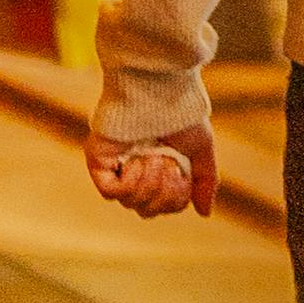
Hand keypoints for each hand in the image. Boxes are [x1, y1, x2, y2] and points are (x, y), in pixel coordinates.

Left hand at [86, 110, 217, 220]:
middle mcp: (134, 172)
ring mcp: (115, 167)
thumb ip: (204, 181)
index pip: (163, 207)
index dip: (175, 199)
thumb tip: (205, 213)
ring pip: (131, 202)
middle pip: (146, 211)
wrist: (159, 89)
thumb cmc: (180, 112)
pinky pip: (111, 192)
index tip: (181, 173)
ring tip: (154, 156)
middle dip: (164, 193)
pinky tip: (138, 160)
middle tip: (168, 164)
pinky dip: (130, 181)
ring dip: (149, 182)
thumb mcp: (201, 149)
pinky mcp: (98, 161)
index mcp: (156, 170)